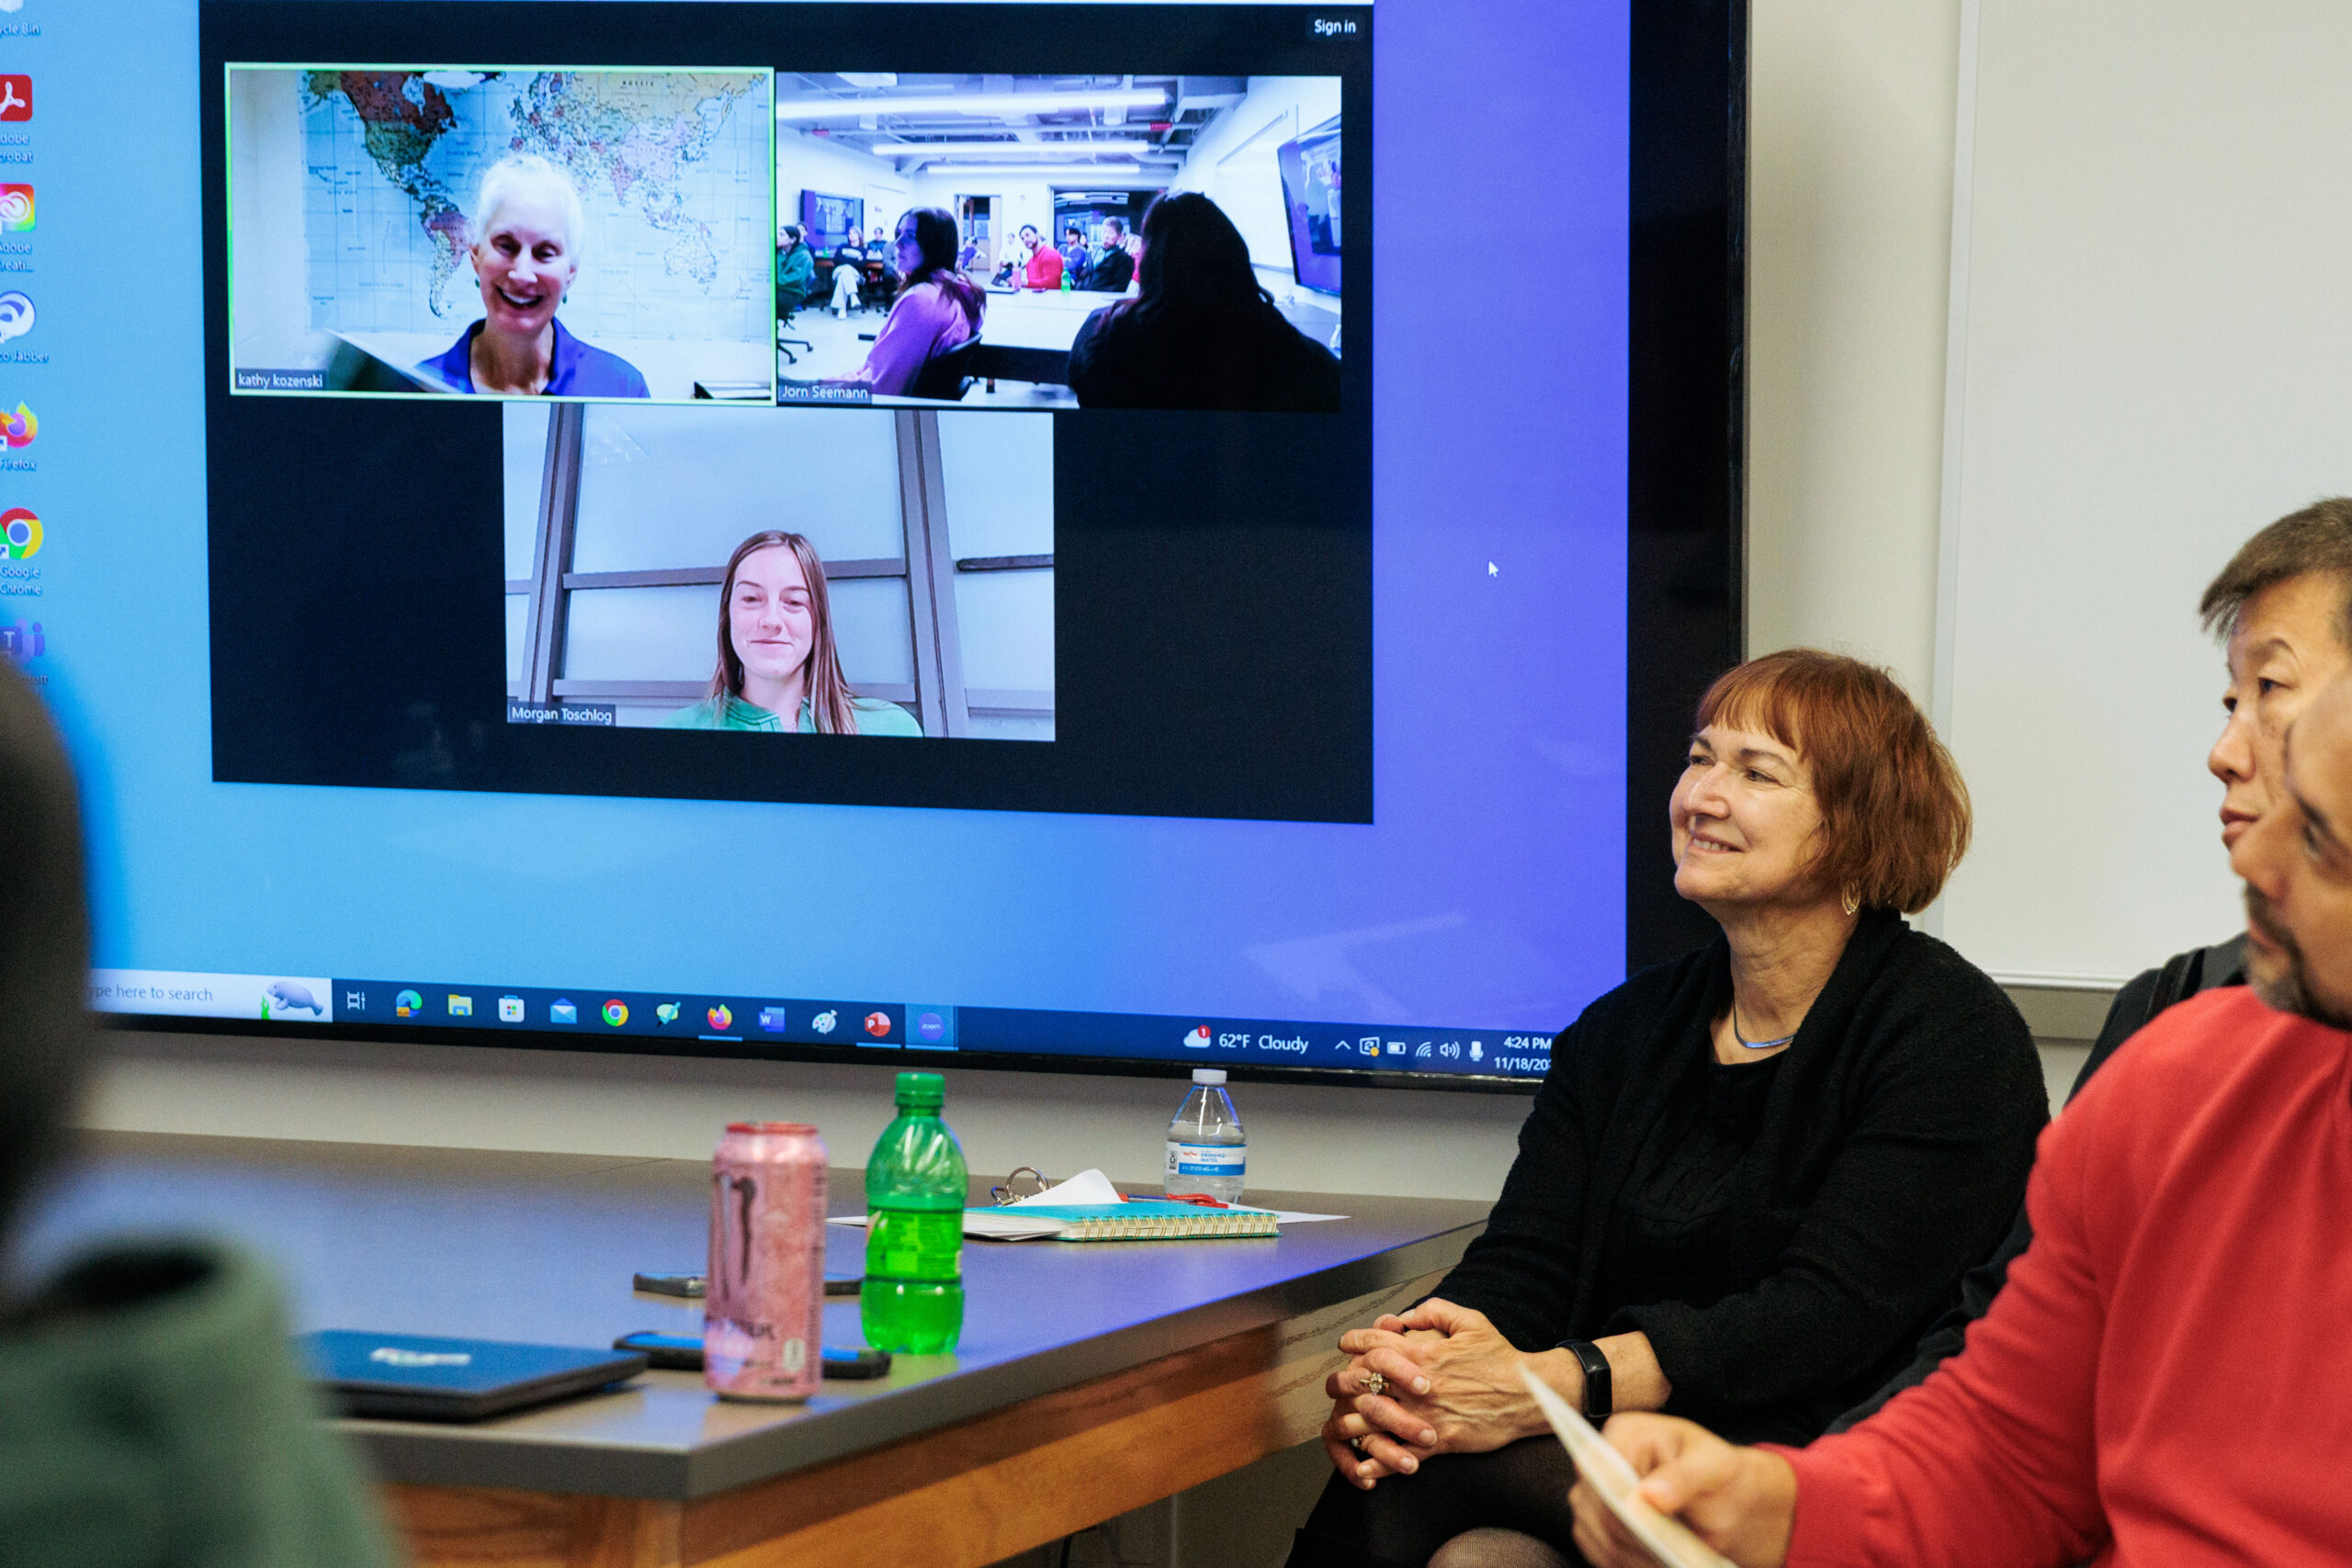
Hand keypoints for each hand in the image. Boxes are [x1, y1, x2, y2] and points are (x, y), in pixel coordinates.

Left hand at [1334, 1299, 1568, 1458]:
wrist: (1528, 1394)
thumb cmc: (1500, 1357)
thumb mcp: (1470, 1320)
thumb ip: (1435, 1311)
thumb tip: (1406, 1316)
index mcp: (1424, 1353)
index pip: (1374, 1342)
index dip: (1353, 1340)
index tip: (1345, 1344)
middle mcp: (1418, 1384)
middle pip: (1364, 1381)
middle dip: (1342, 1382)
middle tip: (1334, 1385)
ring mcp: (1426, 1414)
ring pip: (1375, 1419)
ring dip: (1353, 1422)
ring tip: (1341, 1423)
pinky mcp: (1439, 1441)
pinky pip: (1400, 1454)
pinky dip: (1379, 1463)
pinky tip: (1364, 1467)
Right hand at [1567, 1413, 1795, 1567]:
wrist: (1721, 1503)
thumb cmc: (1717, 1476)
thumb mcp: (1714, 1468)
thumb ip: (1684, 1477)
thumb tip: (1649, 1494)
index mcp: (1626, 1433)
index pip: (1600, 1466)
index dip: (1617, 1499)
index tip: (1646, 1527)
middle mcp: (1601, 1460)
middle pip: (1594, 1504)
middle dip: (1629, 1534)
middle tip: (1664, 1551)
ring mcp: (1593, 1493)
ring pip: (1593, 1531)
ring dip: (1627, 1553)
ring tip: (1663, 1560)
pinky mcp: (1595, 1523)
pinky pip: (1596, 1549)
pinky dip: (1622, 1561)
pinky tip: (1651, 1563)